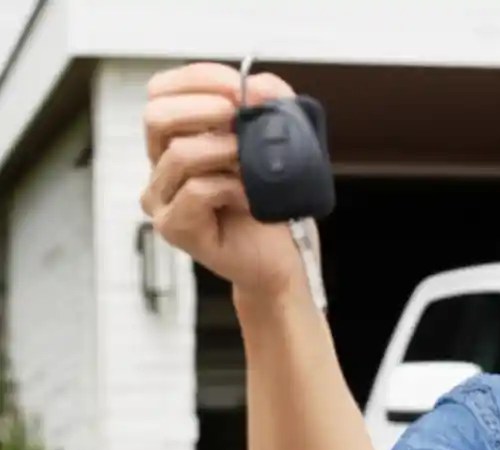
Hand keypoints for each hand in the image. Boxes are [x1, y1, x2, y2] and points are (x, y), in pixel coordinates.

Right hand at [139, 62, 312, 301]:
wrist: (281, 257)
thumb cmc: (273, 200)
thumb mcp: (277, 141)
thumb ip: (269, 104)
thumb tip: (255, 84)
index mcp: (177, 136)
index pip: (162, 90)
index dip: (200, 81)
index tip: (241, 87)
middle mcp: (161, 164)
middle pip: (156, 115)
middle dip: (205, 109)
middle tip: (241, 117)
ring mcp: (162, 198)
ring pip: (179, 154)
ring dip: (225, 152)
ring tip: (254, 166)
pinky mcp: (174, 226)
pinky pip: (196, 191)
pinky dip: (231, 189)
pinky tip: (252, 200)